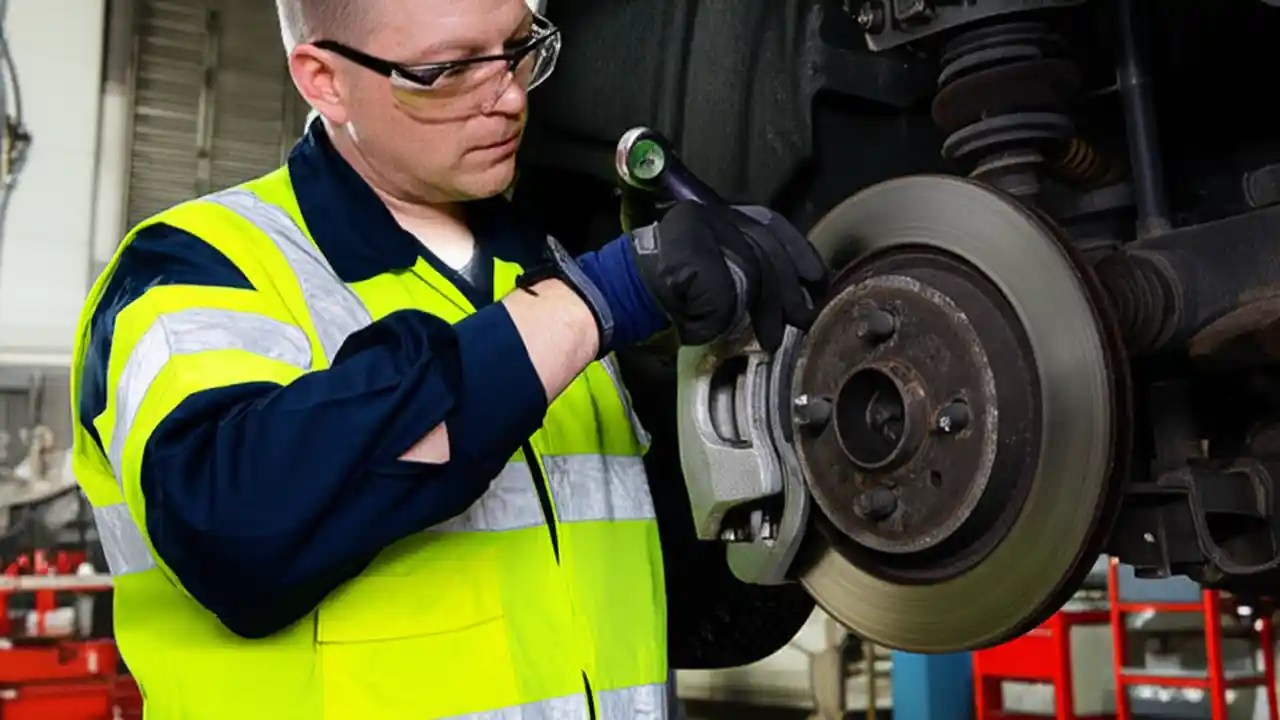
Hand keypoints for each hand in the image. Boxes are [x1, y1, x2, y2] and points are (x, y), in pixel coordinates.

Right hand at [629, 201, 828, 351]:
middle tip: (802, 317)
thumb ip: (742, 268)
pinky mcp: (693, 257)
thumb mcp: (708, 269)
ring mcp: (702, 233)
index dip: (799, 252)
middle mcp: (712, 215)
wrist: (616, 292)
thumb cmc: (662, 288)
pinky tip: (712, 329)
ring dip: (765, 313)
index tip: (815, 278)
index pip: (772, 225)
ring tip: (771, 338)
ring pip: (753, 274)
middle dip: (789, 291)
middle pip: (767, 252)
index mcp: (716, 213)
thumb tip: (788, 293)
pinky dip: (719, 319)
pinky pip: (723, 297)